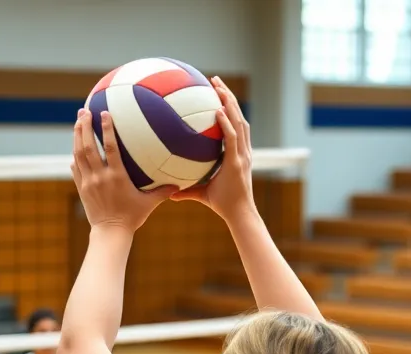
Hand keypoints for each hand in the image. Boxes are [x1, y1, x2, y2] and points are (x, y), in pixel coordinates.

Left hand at [70, 109, 174, 232]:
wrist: (110, 233)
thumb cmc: (132, 217)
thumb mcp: (149, 204)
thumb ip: (163, 192)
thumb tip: (179, 184)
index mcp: (117, 176)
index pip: (110, 147)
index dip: (107, 128)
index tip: (104, 113)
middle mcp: (100, 176)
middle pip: (89, 146)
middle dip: (84, 126)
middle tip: (84, 110)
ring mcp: (88, 182)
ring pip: (79, 154)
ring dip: (77, 136)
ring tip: (78, 121)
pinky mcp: (81, 188)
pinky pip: (75, 167)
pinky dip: (75, 155)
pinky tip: (76, 146)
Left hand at [169, 77, 253, 221]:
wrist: (238, 215)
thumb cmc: (222, 205)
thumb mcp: (201, 192)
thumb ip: (186, 190)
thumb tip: (168, 193)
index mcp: (237, 154)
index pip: (234, 125)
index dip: (228, 108)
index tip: (216, 94)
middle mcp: (242, 151)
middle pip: (238, 117)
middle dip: (228, 97)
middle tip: (216, 81)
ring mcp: (242, 155)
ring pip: (239, 122)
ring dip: (230, 103)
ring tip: (219, 87)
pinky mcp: (238, 162)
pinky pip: (232, 138)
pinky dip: (227, 123)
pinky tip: (218, 110)